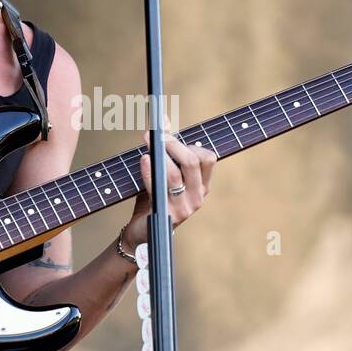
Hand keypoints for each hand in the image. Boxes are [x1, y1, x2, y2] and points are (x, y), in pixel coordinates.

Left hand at [123, 126, 216, 248]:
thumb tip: (162, 118)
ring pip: (176, 174)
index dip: (189, 144)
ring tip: (147, 143)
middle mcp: (197, 196)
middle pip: (192, 162)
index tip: (168, 137)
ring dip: (160, 155)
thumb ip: (166, 148)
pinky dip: (150, 171)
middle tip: (156, 136)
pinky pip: (159, 188)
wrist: (143, 232)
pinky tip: (143, 160)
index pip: (208, 158)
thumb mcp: (164, 172)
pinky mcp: (168, 214)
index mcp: (202, 185)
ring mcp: (184, 207)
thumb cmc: (155, 198)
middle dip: (173, 145)